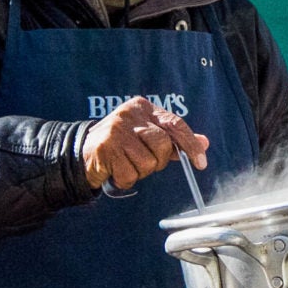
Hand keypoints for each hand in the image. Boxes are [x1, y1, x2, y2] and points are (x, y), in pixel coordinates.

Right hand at [82, 97, 210, 190]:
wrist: (83, 153)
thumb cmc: (122, 145)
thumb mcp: (149, 136)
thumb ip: (175, 140)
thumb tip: (204, 143)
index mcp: (144, 107)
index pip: (175, 124)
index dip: (190, 145)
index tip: (201, 163)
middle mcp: (130, 114)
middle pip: (162, 145)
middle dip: (157, 161)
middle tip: (143, 162)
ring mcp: (116, 130)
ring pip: (148, 162)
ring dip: (139, 172)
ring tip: (126, 164)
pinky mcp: (106, 148)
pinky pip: (130, 174)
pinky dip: (125, 179)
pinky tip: (115, 170)